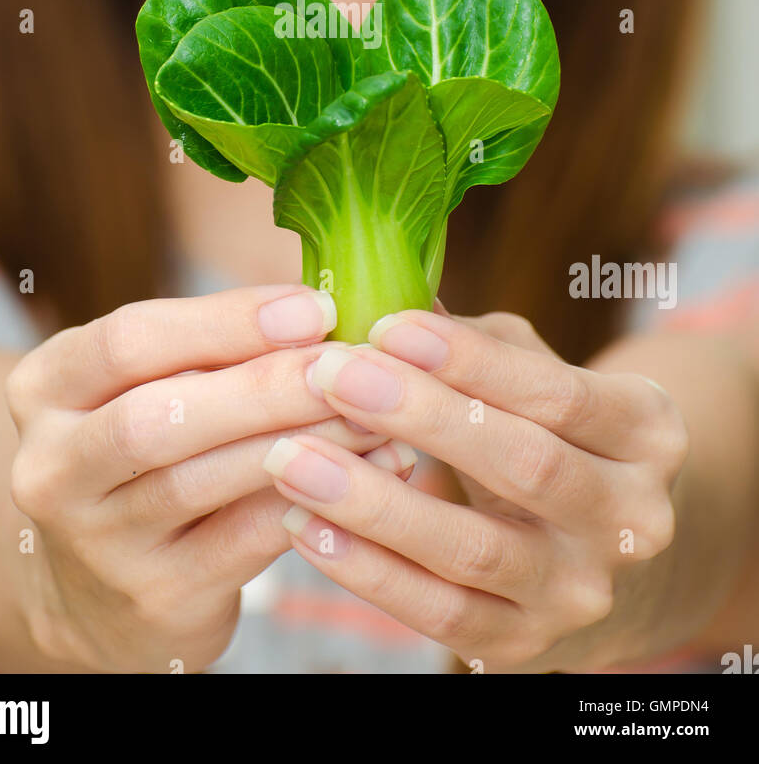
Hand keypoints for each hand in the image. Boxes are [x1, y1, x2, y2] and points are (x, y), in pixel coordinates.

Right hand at [5, 282, 391, 672]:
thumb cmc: (145, 456)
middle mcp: (52, 467)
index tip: (313, 306)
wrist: (99, 594)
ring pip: (206, 480)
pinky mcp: (155, 598)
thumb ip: (212, 349)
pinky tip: (370, 471)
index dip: (227, 319)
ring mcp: (98, 542)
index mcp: (44, 388)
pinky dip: (313, 498)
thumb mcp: (143, 388)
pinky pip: (246, 540)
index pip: (129, 339)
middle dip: (268, 384)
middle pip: (161, 415)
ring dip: (303, 440)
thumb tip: (324, 310)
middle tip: (351, 362)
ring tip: (377, 412)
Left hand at [262, 306, 689, 672]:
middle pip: (523, 465)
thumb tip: (382, 292)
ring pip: (475, 551)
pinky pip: (440, 613)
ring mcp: (582, 591)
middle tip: (329, 374)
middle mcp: (632, 519)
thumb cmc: (547, 431)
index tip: (386, 325)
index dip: (469, 360)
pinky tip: (306, 526)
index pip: (558, 392)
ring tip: (292, 457)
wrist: (596, 552)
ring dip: (374, 503)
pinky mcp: (525, 645)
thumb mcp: (536, 375)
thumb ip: (474, 341)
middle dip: (419, 416)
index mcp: (646, 431)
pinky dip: (367, 571)